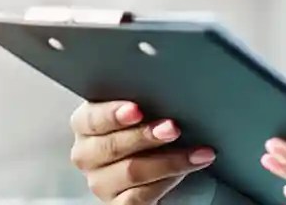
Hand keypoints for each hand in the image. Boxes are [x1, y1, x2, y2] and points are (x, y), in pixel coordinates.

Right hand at [68, 100, 216, 203]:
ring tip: (198, 152)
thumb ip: (146, 100)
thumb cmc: (151, 128)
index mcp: (87, 125)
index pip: (91, 119)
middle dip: (145, 136)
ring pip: (131, 172)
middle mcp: (88, 154)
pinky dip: (167, 182)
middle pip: (111, 147)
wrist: (162, 165)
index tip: (137, 109)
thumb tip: (168, 92)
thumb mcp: (145, 111)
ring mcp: (101, 182)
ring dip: (169, 161)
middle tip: (173, 128)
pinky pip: (138, 197)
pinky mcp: (117, 204)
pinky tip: (187, 170)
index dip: (113, 114)